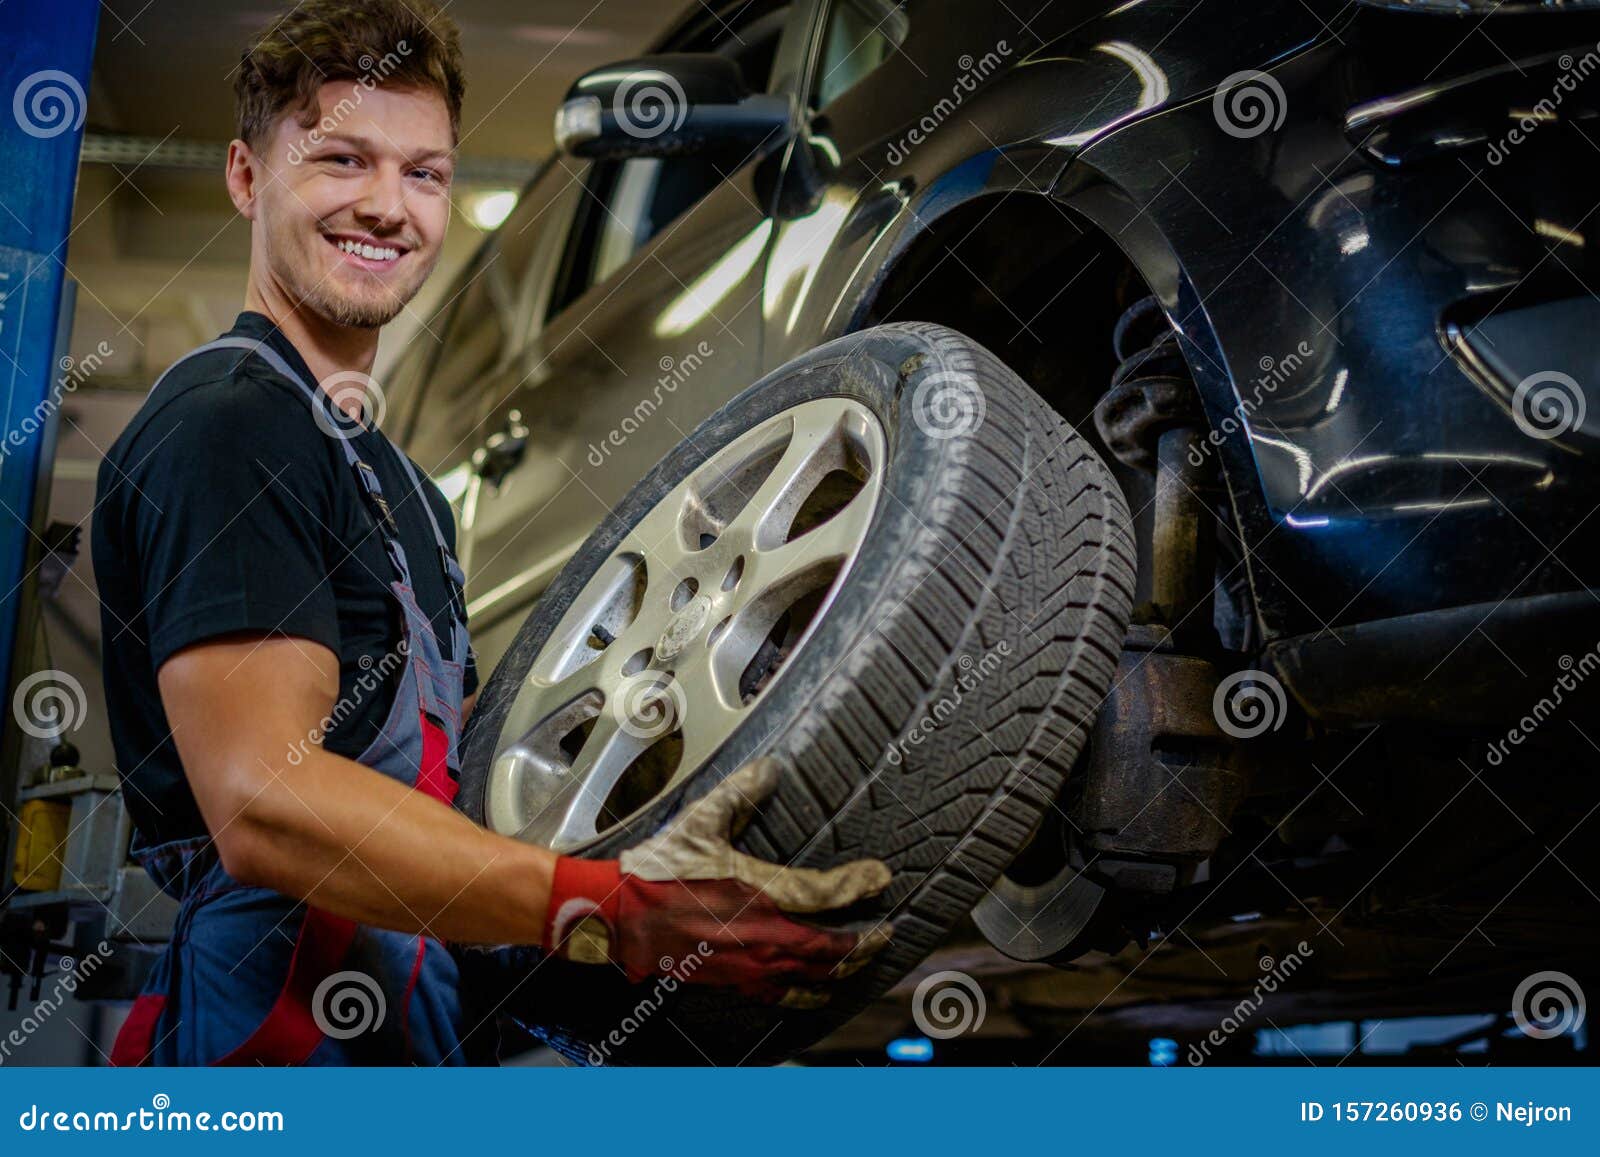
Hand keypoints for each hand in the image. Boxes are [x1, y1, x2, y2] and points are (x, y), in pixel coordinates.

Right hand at [543, 758, 892, 1004]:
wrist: (621, 916)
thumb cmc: (659, 872)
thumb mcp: (702, 821)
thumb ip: (740, 792)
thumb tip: (770, 767)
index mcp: (758, 893)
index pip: (826, 893)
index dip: (859, 885)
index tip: (880, 877)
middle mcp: (762, 934)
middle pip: (831, 946)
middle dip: (863, 941)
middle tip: (885, 931)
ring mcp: (750, 963)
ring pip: (813, 973)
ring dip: (844, 967)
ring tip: (864, 959)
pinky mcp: (734, 979)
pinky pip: (784, 995)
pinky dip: (810, 993)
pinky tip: (822, 990)